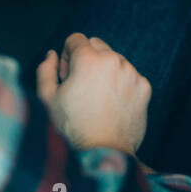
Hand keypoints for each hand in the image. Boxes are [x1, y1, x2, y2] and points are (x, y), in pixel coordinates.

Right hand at [36, 33, 150, 153]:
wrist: (105, 152)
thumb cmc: (73, 126)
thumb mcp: (48, 98)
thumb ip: (46, 70)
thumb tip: (52, 54)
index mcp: (89, 59)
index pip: (76, 39)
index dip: (67, 56)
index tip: (67, 76)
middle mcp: (113, 60)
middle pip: (97, 45)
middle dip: (87, 59)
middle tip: (81, 86)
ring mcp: (132, 72)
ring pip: (115, 60)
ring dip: (105, 71)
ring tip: (98, 98)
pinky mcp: (144, 86)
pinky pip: (130, 75)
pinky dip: (121, 84)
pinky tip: (112, 104)